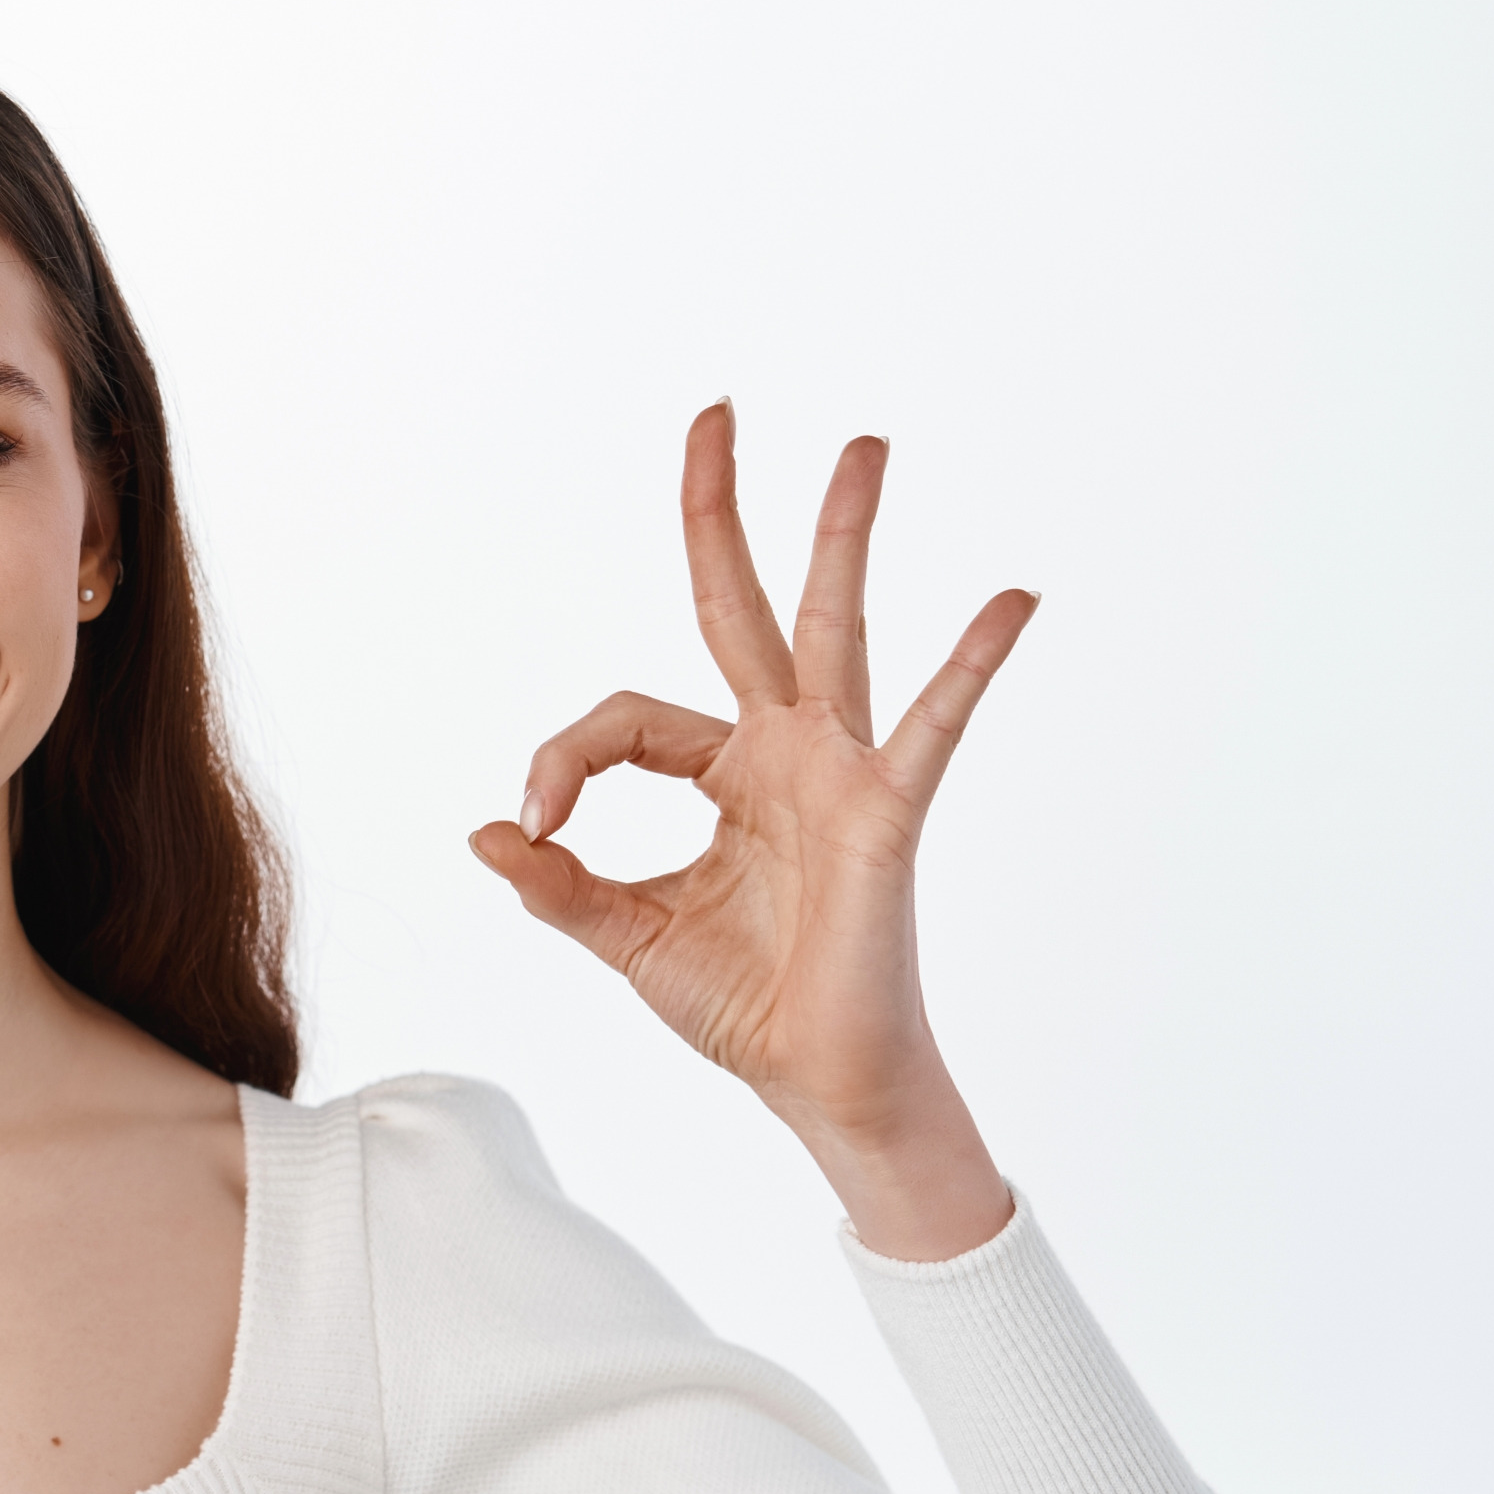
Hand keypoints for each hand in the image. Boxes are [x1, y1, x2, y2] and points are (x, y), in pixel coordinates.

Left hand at [467, 402, 1026, 1259]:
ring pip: (837, 628)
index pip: (621, 720)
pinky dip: (973, 664)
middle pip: (743, 606)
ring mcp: (840, 771)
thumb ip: (556, 881)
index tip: (535, 824)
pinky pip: (935, 724)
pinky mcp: (888, 812)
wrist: (816, 1081)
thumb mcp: (623, 936)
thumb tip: (481, 833)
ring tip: (861, 445)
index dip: (563, 762)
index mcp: (721, 774)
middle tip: (715, 412)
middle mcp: (783, 751)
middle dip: (721, 513)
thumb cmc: (740, 1005)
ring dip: (843, 536)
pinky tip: (1012, 600)